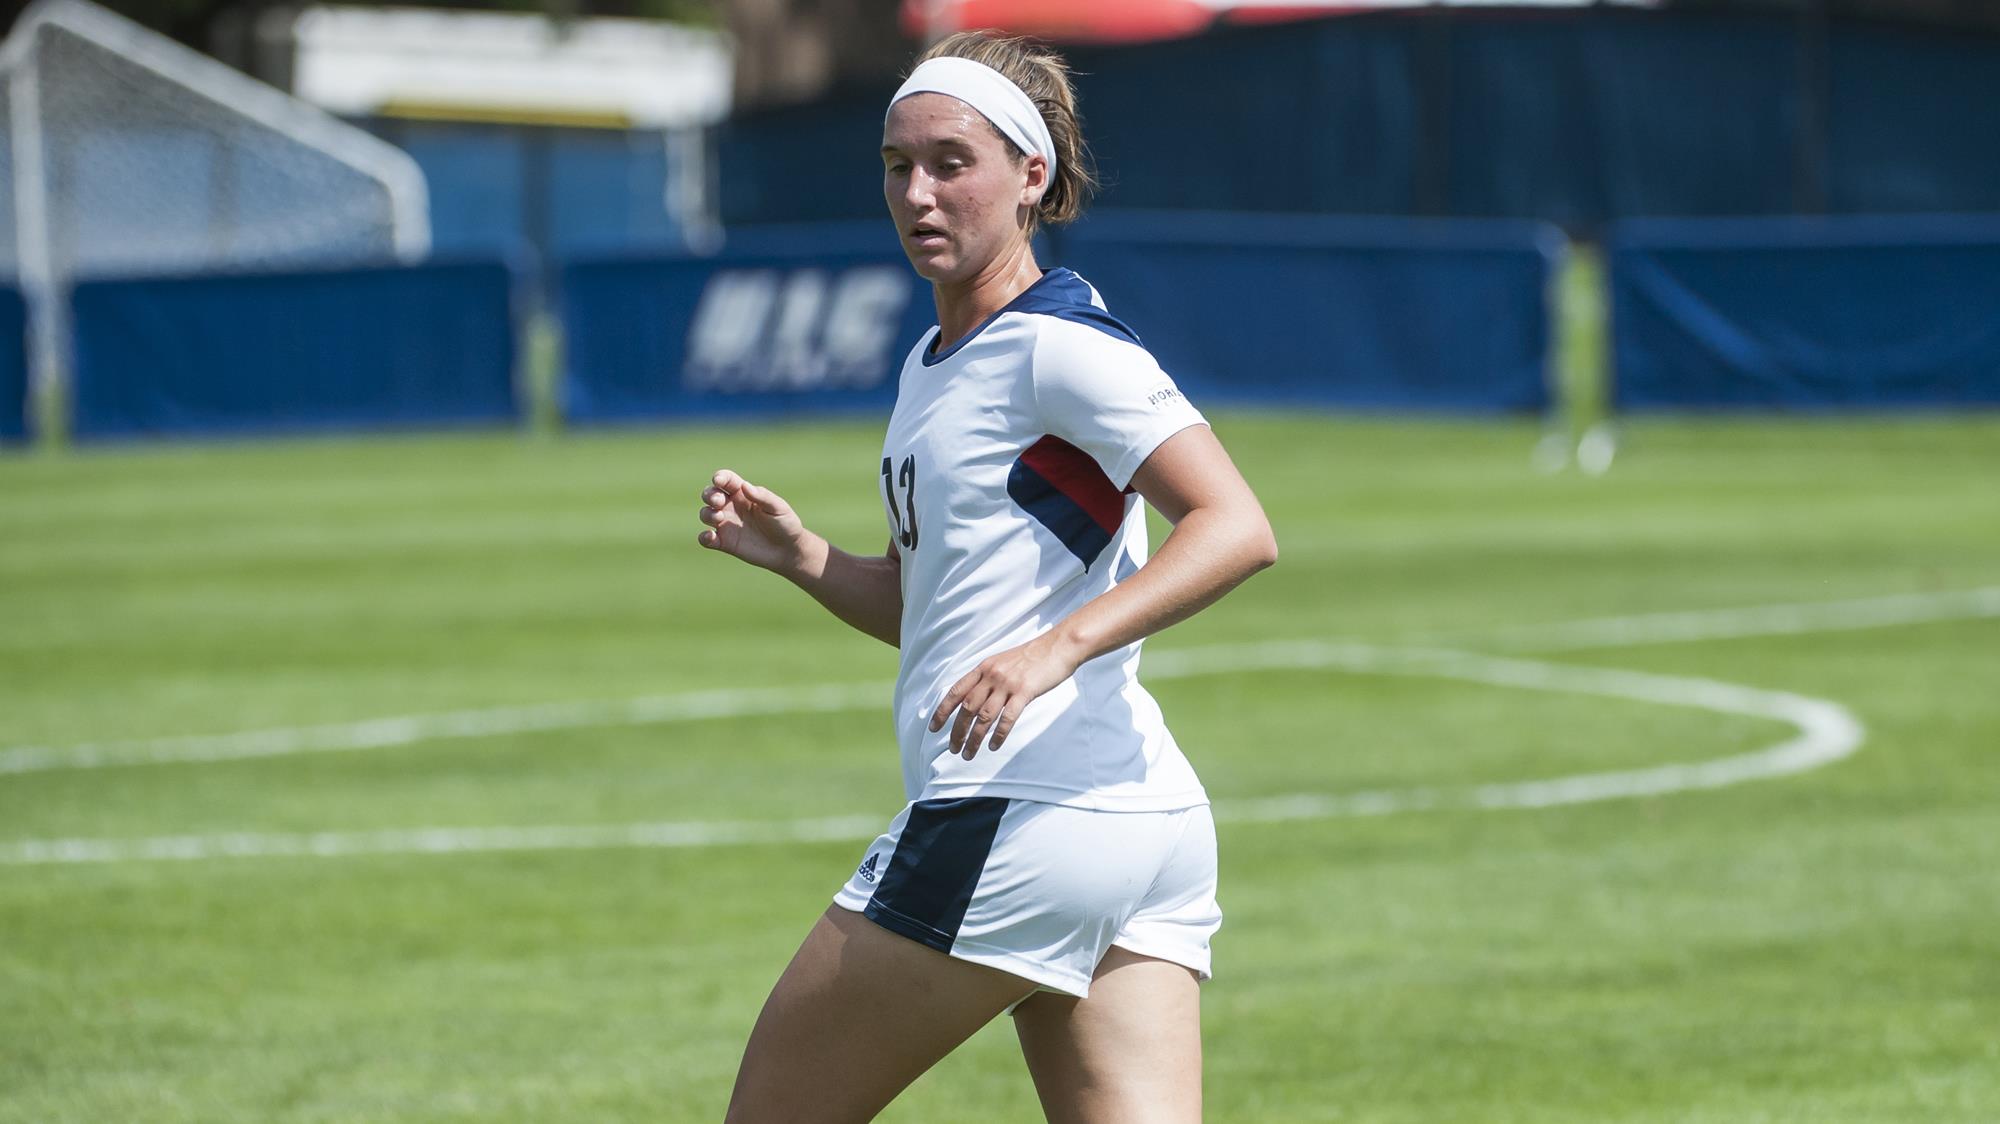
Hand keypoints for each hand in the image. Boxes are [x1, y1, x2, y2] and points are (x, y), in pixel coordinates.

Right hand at [697, 469, 816, 575]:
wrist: (788, 550)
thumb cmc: (785, 523)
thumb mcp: (778, 507)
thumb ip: (761, 496)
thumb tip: (744, 485)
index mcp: (743, 493)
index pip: (726, 480)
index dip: (719, 477)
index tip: (718, 480)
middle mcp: (731, 507)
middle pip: (710, 494)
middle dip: (709, 495)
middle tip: (719, 501)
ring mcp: (727, 525)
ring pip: (705, 514)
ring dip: (707, 514)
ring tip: (719, 518)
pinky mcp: (725, 543)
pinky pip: (706, 539)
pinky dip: (704, 537)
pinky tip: (711, 536)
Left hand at [929, 632, 1078, 759]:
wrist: (1058, 646)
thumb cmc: (1032, 656)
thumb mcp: (1003, 662)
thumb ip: (988, 677)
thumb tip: (973, 699)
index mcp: (983, 667)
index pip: (956, 691)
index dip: (943, 711)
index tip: (934, 728)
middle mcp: (991, 675)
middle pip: (967, 708)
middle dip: (957, 731)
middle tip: (953, 748)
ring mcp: (1008, 683)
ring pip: (984, 717)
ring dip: (974, 738)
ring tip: (969, 753)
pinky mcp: (1025, 691)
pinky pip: (1007, 718)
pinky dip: (999, 735)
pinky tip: (994, 746)